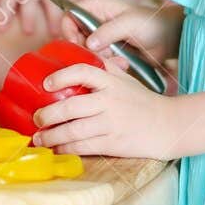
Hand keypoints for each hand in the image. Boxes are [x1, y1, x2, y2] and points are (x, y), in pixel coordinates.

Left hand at [28, 59, 178, 159]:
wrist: (168, 125)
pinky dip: (67, 148)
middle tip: (36, 118)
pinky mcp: (114, 143)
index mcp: (111, 82)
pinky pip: (84, 147)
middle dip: (48, 115)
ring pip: (74, 130)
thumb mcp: (126, 79)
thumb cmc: (143, 101)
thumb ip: (104, 69)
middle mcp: (110, 101)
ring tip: (39, 138)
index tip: (46, 84)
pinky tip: (57, 149)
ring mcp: (111, 123)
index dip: (61, 76)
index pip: (83, 72)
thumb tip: (77, 55)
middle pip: (71, 106)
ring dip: (51, 136)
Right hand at [68, 0, 166, 57]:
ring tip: (119, 59)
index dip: (69, 29)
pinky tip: (124, 63)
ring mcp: (100, 37)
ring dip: (99, 58)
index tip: (78, 44)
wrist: (168, 39)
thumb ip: (108, 31)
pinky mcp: (107, 51)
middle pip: (74, 36)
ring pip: (86, 51)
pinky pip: (98, 60)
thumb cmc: (151, 24)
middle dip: (86, 49)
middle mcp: (95, 21)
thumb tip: (89, 43)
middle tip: (101, 56)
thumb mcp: (129, 24)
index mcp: (97, 7)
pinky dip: (108, 64)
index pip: (70, 15)